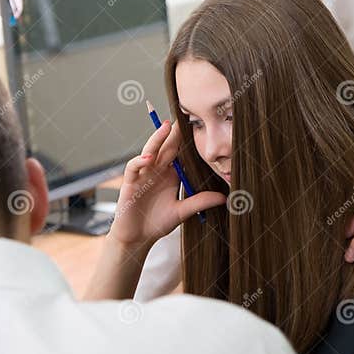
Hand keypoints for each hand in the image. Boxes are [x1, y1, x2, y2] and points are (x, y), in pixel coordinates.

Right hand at [109, 118, 226, 249]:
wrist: (138, 238)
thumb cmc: (157, 223)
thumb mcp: (182, 211)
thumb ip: (200, 202)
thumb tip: (223, 197)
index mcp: (170, 173)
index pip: (179, 151)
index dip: (186, 139)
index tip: (198, 124)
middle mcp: (156, 170)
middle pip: (165, 146)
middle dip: (173, 131)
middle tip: (183, 115)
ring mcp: (143, 174)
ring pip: (149, 150)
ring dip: (156, 138)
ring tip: (165, 127)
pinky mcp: (130, 182)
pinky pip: (133, 167)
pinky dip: (139, 161)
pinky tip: (148, 158)